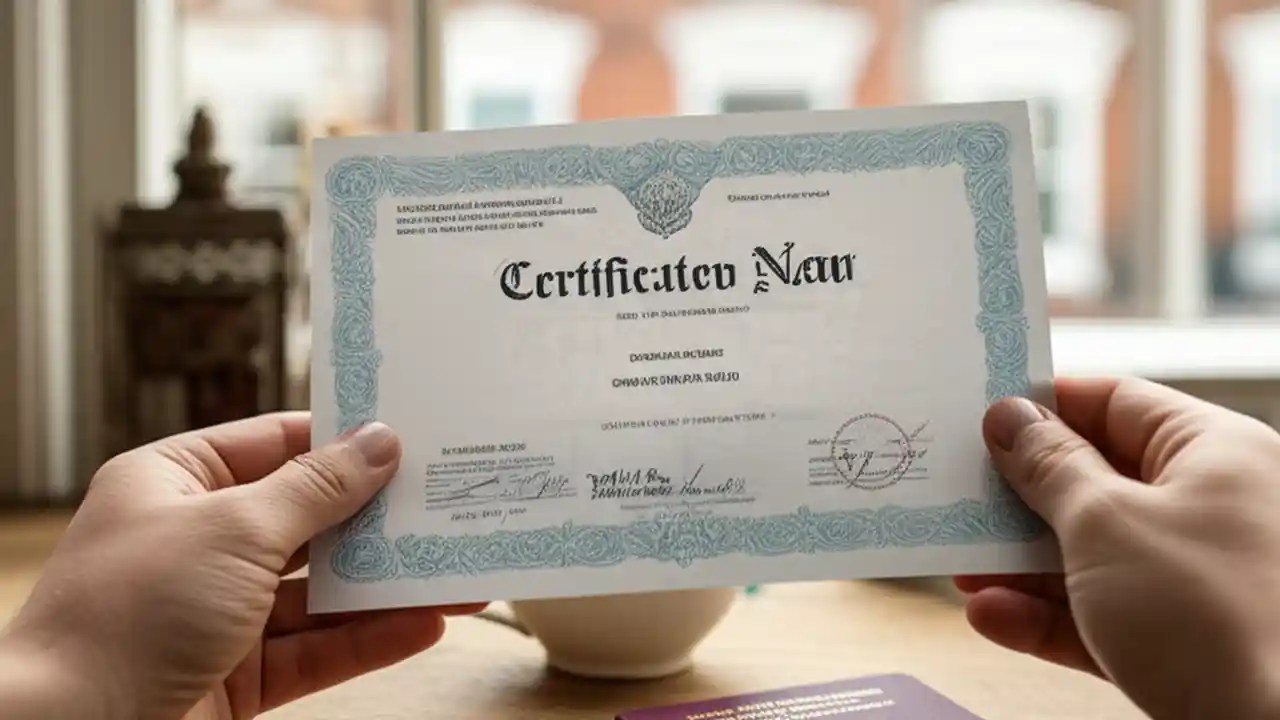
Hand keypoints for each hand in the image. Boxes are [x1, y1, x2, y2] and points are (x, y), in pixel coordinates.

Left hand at [0, 413, 483, 719]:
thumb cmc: (126, 615)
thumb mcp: (233, 529)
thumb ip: (316, 489)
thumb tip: (380, 443)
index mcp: (175, 484)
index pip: (275, 444)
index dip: (343, 439)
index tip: (411, 434)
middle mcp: (198, 542)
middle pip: (309, 519)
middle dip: (379, 518)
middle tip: (449, 506)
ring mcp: (219, 611)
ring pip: (321, 591)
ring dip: (387, 584)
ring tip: (456, 572)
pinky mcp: (238, 675)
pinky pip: (317, 650)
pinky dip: (370, 639)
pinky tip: (425, 623)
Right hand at [957, 378, 1279, 718]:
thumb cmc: (1208, 615)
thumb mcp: (1105, 524)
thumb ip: (1049, 467)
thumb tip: (1010, 418)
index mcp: (1215, 453)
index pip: (1117, 402)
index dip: (1046, 406)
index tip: (981, 418)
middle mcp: (1213, 507)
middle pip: (1096, 480)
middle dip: (1021, 498)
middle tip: (961, 499)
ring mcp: (1199, 578)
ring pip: (1092, 552)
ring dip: (1022, 563)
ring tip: (964, 569)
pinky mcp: (1183, 641)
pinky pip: (1103, 612)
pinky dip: (1048, 613)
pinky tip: (995, 616)